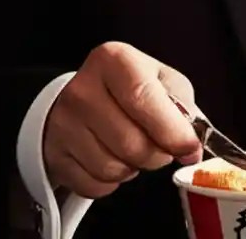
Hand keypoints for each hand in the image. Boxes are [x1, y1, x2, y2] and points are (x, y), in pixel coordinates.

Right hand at [44, 42, 202, 197]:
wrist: (83, 99)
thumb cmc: (129, 90)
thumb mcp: (161, 81)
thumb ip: (182, 107)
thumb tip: (190, 144)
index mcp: (113, 61)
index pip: (143, 98)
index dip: (171, 131)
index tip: (188, 148)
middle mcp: (83, 89)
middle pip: (131, 142)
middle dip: (157, 155)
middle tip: (161, 147)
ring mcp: (63, 124)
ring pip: (113, 169)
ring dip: (134, 168)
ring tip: (132, 149)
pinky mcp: (55, 154)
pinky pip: (95, 185)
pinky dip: (112, 182)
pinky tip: (112, 158)